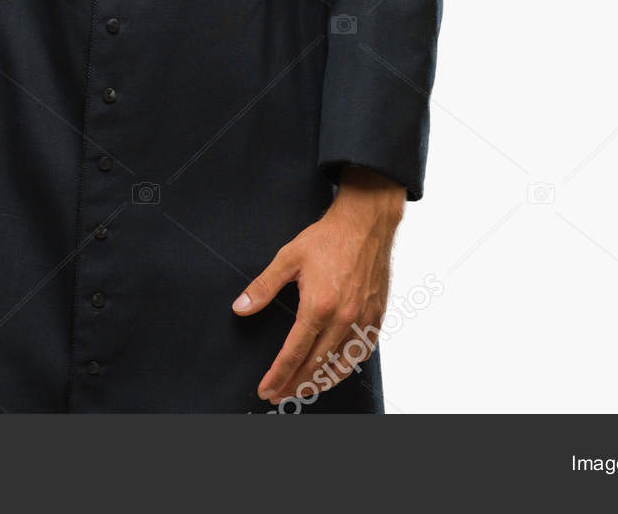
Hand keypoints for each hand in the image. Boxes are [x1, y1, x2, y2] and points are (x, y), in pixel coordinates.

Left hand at [233, 167, 404, 404]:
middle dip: (294, 385)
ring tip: (304, 389)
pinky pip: (362, 353)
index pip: (293, 354)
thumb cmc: (328, 237)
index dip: (277, 375)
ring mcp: (362, 319)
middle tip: (278, 395)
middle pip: (316, 366)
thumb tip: (241, 307)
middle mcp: (343, 319)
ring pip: (341, 366)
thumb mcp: (288, 257)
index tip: (265, 389)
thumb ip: (263, 286)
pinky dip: (346, 367)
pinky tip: (335, 369)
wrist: (366, 222)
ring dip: (320, 383)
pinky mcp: (376, 315)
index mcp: (319, 306)